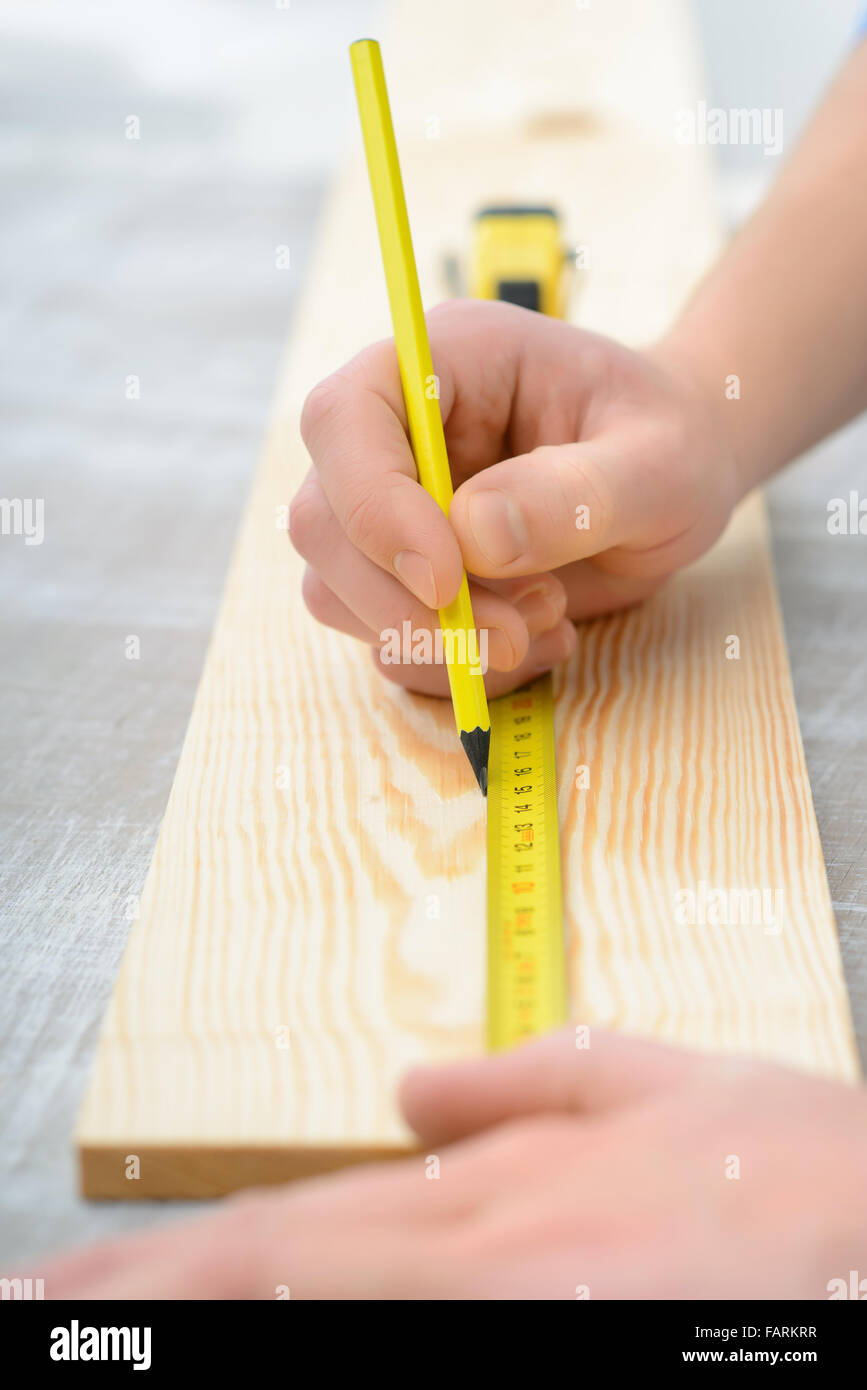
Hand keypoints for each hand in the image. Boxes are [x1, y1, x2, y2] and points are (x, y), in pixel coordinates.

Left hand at [36, 1031, 866, 1298]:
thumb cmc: (772, 1156)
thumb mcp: (642, 1079)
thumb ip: (518, 1081)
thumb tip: (410, 1090)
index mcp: (480, 1188)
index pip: (279, 1227)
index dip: (155, 1258)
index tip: (47, 1278)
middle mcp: (466, 1254)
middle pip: (266, 1276)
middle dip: (138, 1293)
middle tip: (23, 1300)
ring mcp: (501, 1308)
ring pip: (314, 1311)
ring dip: (196, 1313)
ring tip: (77, 1312)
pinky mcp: (549, 1338)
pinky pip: (403, 1347)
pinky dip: (309, 1336)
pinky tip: (252, 1324)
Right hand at [290, 300, 739, 695]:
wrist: (680, 482)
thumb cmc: (673, 443)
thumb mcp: (657, 462)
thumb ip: (573, 493)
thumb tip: (473, 536)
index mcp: (443, 362)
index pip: (345, 418)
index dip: (374, 506)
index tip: (446, 580)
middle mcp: (397, 432)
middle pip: (323, 521)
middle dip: (405, 602)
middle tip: (511, 636)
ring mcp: (394, 508)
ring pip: (340, 593)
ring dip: (438, 640)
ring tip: (550, 619)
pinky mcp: (408, 576)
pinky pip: (391, 643)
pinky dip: (460, 666)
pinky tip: (541, 638)